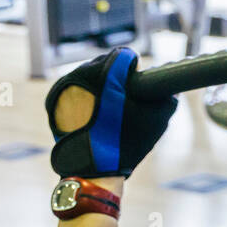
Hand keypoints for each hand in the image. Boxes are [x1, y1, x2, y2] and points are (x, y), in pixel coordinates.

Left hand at [46, 48, 177, 179]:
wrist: (92, 170)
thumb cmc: (125, 146)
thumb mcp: (155, 122)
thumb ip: (167, 100)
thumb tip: (170, 93)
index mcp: (106, 74)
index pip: (125, 56)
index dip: (135, 68)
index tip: (138, 82)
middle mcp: (83, 74)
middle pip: (104, 63)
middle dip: (115, 75)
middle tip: (125, 97)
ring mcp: (66, 87)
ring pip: (87, 74)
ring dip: (99, 83)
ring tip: (109, 107)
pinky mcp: (55, 99)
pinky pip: (74, 89)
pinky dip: (84, 95)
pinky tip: (94, 112)